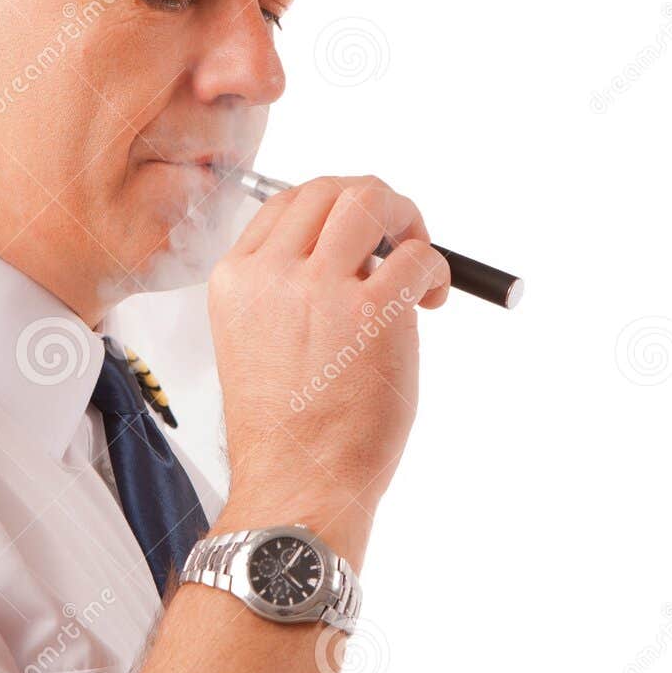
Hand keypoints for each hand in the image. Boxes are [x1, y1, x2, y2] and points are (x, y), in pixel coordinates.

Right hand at [206, 176, 449, 547]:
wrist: (297, 484)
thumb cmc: (285, 429)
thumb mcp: (256, 340)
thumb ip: (288, 289)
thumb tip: (353, 254)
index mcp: (236, 280)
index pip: (284, 203)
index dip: (331, 210)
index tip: (358, 237)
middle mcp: (271, 274)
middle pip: (328, 189)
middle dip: (375, 203)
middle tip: (399, 237)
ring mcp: (320, 289)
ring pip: (369, 201)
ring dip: (407, 219)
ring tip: (420, 259)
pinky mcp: (373, 313)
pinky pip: (416, 257)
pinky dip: (435, 269)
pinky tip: (431, 298)